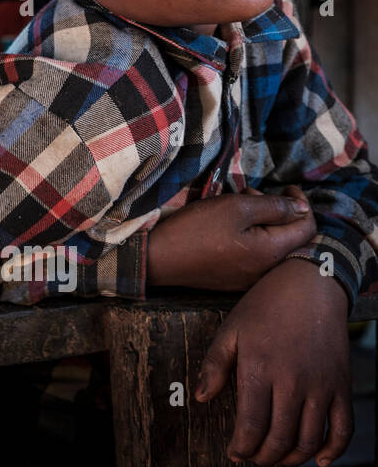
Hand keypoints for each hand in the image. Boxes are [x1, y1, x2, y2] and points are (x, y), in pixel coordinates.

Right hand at [146, 185, 317, 289]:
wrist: (159, 258)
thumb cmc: (197, 229)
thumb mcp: (236, 208)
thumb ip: (274, 207)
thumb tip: (302, 208)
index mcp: (272, 252)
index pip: (307, 228)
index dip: (303, 204)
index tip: (287, 187)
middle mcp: (267, 270)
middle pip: (291, 238)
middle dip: (281, 212)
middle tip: (254, 193)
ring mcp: (250, 278)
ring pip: (272, 246)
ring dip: (265, 223)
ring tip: (240, 205)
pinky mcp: (233, 279)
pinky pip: (256, 256)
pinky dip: (253, 237)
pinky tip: (231, 226)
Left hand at [195, 257, 351, 466]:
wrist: (310, 286)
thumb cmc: (264, 307)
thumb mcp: (230, 330)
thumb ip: (214, 366)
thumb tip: (202, 398)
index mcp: (259, 370)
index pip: (251, 425)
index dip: (242, 447)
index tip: (234, 453)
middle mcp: (292, 382)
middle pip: (279, 438)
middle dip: (264, 456)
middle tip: (254, 457)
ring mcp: (320, 386)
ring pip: (308, 439)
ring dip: (292, 457)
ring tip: (277, 458)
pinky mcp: (341, 385)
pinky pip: (342, 428)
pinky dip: (332, 450)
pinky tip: (317, 459)